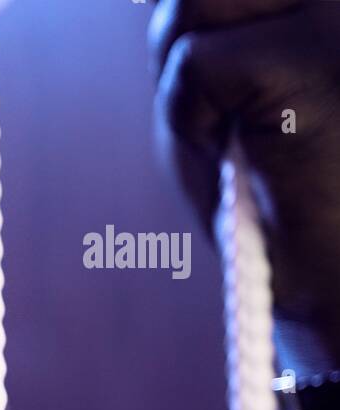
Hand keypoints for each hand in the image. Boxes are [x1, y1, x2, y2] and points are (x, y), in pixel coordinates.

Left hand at [151, 0, 339, 367]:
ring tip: (234, 130)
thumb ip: (205, 23)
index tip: (216, 73)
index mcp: (322, 4)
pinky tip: (239, 154)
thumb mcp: (229, 86)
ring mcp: (337, 17)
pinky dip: (190, 117)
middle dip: (186, 33)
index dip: (201, 12)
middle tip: (221, 107)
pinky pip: (195, 62)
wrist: (336, 280)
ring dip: (186, 76)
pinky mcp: (313, 59)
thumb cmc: (278, 189)